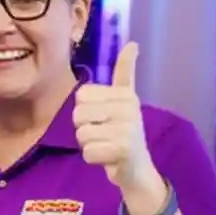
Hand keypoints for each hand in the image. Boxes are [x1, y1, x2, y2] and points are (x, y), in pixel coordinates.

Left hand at [73, 41, 151, 187]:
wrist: (137, 171)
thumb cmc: (122, 134)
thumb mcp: (122, 102)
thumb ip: (124, 74)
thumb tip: (133, 44)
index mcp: (126, 95)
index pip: (82, 94)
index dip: (85, 109)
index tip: (105, 117)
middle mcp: (129, 108)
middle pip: (77, 114)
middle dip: (84, 128)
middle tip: (104, 134)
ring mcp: (127, 128)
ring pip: (81, 133)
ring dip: (88, 144)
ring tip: (106, 145)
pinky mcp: (123, 148)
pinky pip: (87, 151)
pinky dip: (92, 158)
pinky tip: (108, 158)